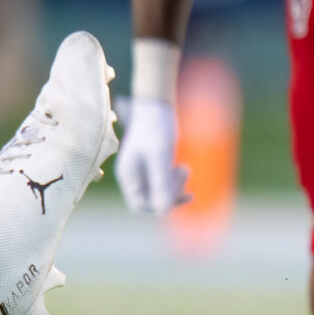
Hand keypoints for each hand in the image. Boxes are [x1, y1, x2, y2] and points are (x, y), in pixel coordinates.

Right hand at [114, 96, 188, 215]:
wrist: (156, 106)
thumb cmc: (155, 127)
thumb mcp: (160, 154)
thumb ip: (161, 182)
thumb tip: (163, 209)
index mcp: (128, 176)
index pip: (139, 206)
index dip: (158, 205)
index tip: (174, 192)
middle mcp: (134, 178)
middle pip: (152, 202)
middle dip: (170, 194)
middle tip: (181, 172)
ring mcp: (144, 173)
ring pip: (161, 194)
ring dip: (175, 187)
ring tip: (184, 168)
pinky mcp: (154, 167)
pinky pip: (165, 184)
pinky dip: (177, 182)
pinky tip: (185, 170)